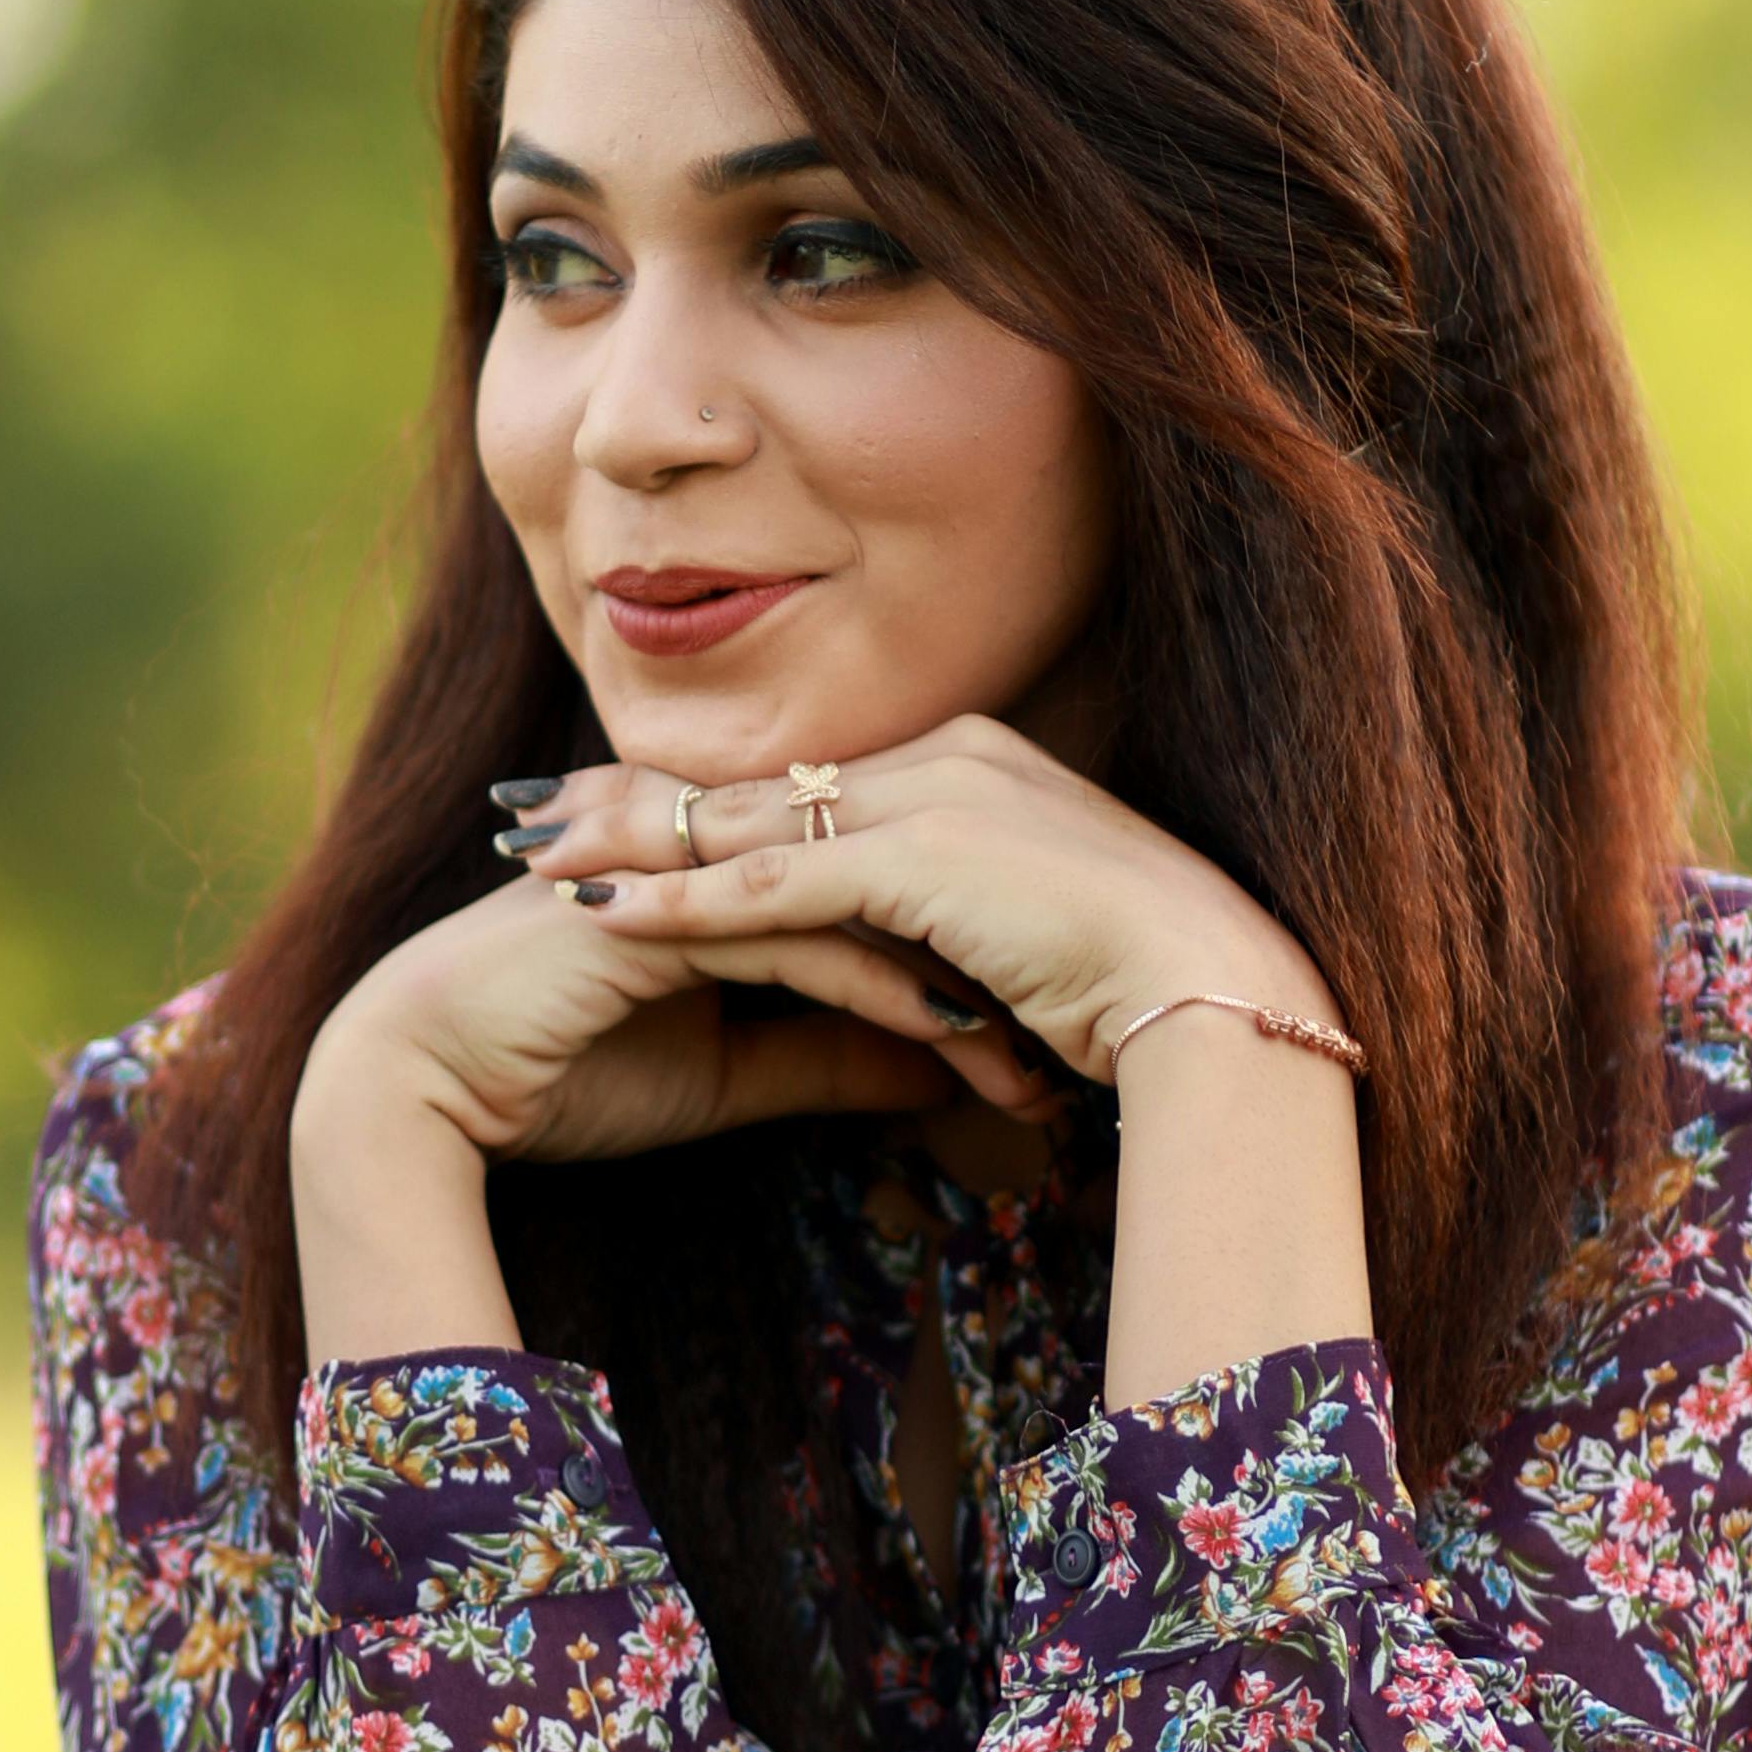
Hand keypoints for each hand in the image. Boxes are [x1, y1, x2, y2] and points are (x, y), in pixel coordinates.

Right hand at [291, 814, 1078, 1360]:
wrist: (429, 1090)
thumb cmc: (559, 1076)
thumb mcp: (730, 1077)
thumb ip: (825, 1056)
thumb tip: (926, 1066)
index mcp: (736, 876)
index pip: (884, 895)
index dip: (974, 957)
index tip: (1058, 1027)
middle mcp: (720, 856)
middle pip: (891, 886)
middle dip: (989, 962)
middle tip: (1080, 1031)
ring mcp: (691, 872)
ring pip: (857, 907)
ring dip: (955, 979)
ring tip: (1038, 1054)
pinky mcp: (662, 912)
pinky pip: (795, 940)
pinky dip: (879, 987)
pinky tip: (951, 1035)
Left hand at [510, 710, 1324, 1089]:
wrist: (1220, 997)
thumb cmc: (1144, 988)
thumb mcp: (1028, 941)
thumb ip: (956, 930)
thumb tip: (903, 969)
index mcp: (978, 759)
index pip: (806, 776)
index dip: (701, 792)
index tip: (613, 802)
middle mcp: (950, 754)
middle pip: (757, 780)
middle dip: (634, 798)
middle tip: (532, 812)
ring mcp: (935, 798)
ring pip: (747, 821)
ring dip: (630, 843)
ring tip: (534, 858)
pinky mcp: (920, 860)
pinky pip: (771, 884)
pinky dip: (680, 903)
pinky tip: (601, 917)